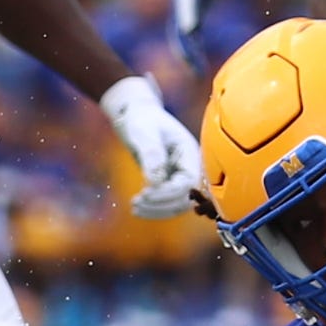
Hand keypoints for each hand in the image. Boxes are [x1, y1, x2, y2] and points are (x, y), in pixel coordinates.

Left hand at [99, 73, 205, 216]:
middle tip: (136, 202)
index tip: (144, 193)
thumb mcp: (144, 132)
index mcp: (190, 152)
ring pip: (177, 205)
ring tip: (134, 207)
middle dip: (161, 204)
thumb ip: (152, 154)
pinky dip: (154, 208)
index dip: (167, 193)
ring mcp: (181, 176)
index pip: (188, 182)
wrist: (137, 115)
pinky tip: (136, 208)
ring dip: (157, 210)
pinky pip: (168, 202)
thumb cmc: (142, 119)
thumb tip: (156, 181)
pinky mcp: (170, 183)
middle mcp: (190, 167)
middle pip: (185, 198)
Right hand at [169, 0, 244, 67]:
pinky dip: (192, 53)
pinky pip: (188, 38)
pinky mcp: (189, 17)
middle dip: (185, 43)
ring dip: (187, 54)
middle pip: (181, 22)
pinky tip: (198, 71)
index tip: (190, 29)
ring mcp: (183, 9)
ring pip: (182, 35)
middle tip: (193, 62)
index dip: (188, 14)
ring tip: (197, 74)